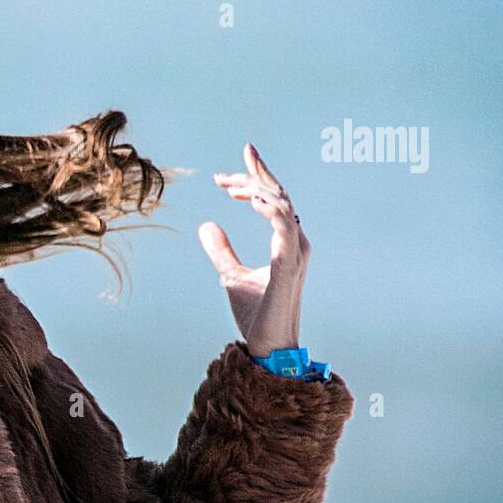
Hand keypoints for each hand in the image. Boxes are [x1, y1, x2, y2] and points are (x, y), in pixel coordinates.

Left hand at [199, 143, 309, 358]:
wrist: (266, 346)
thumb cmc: (255, 314)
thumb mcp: (231, 276)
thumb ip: (222, 251)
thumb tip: (207, 225)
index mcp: (286, 242)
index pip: (274, 198)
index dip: (259, 175)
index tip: (242, 155)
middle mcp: (295, 242)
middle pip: (277, 195)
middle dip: (251, 178)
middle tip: (221, 178)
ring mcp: (295, 252)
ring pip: (281, 203)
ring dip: (256, 189)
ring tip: (230, 187)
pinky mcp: (288, 264)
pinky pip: (283, 225)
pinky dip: (269, 207)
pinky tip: (249, 199)